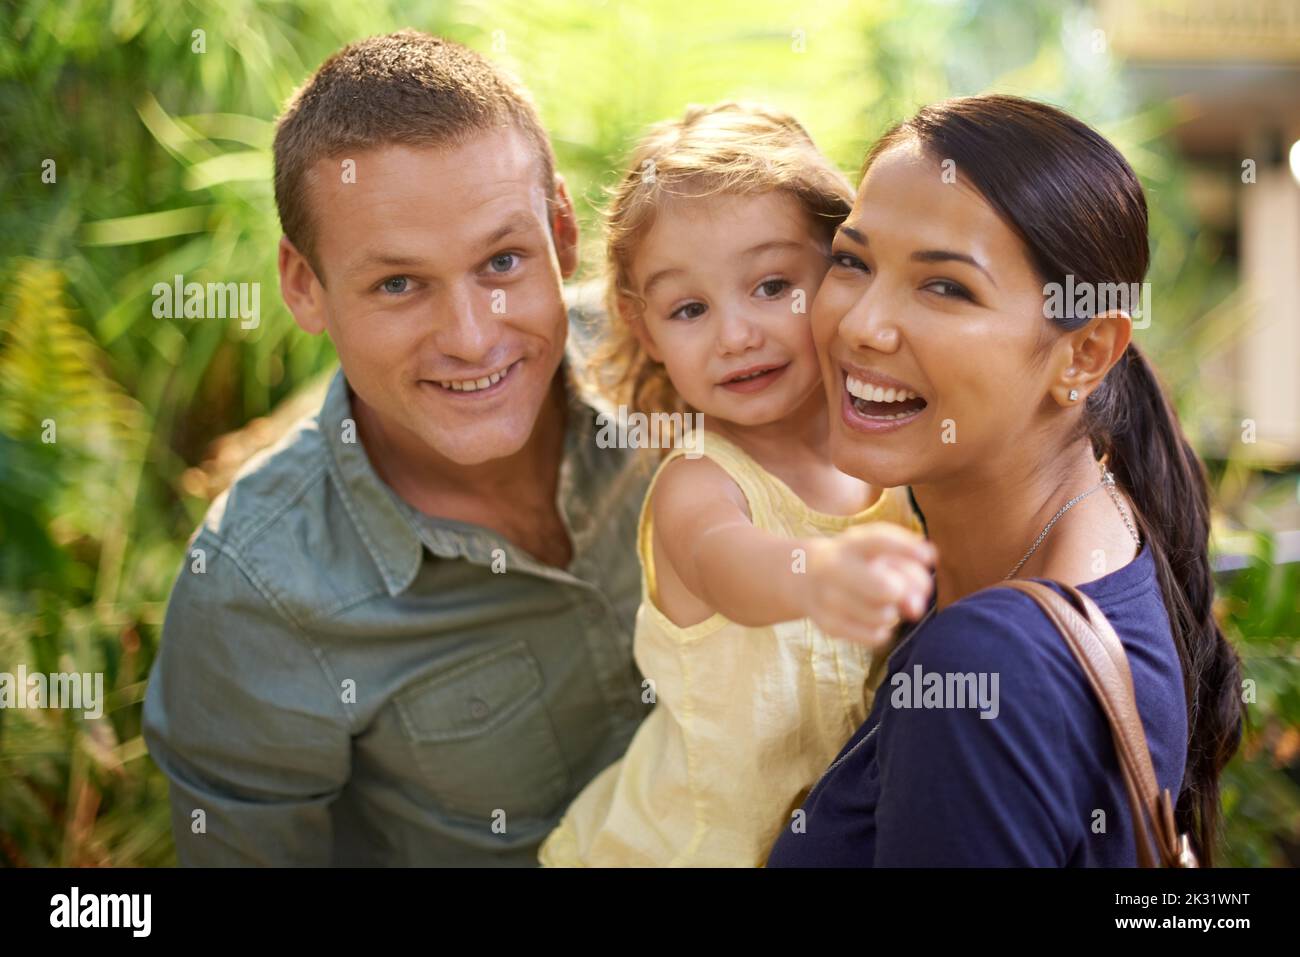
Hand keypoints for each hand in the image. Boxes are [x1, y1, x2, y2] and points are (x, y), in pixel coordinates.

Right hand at [796, 525, 935, 647]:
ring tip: (882, 603)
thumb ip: (907, 567)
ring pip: (885, 615)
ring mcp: (829, 599)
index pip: (879, 541)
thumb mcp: (877, 550)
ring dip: (893, 612)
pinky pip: (875, 635)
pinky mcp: (829, 625)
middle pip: (885, 588)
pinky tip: (872, 618)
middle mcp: (835, 568)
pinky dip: (882, 630)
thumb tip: (916, 607)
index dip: (907, 548)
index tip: (930, 558)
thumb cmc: (857, 560)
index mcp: (851, 544)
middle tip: (905, 594)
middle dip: (904, 593)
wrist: (804, 575)